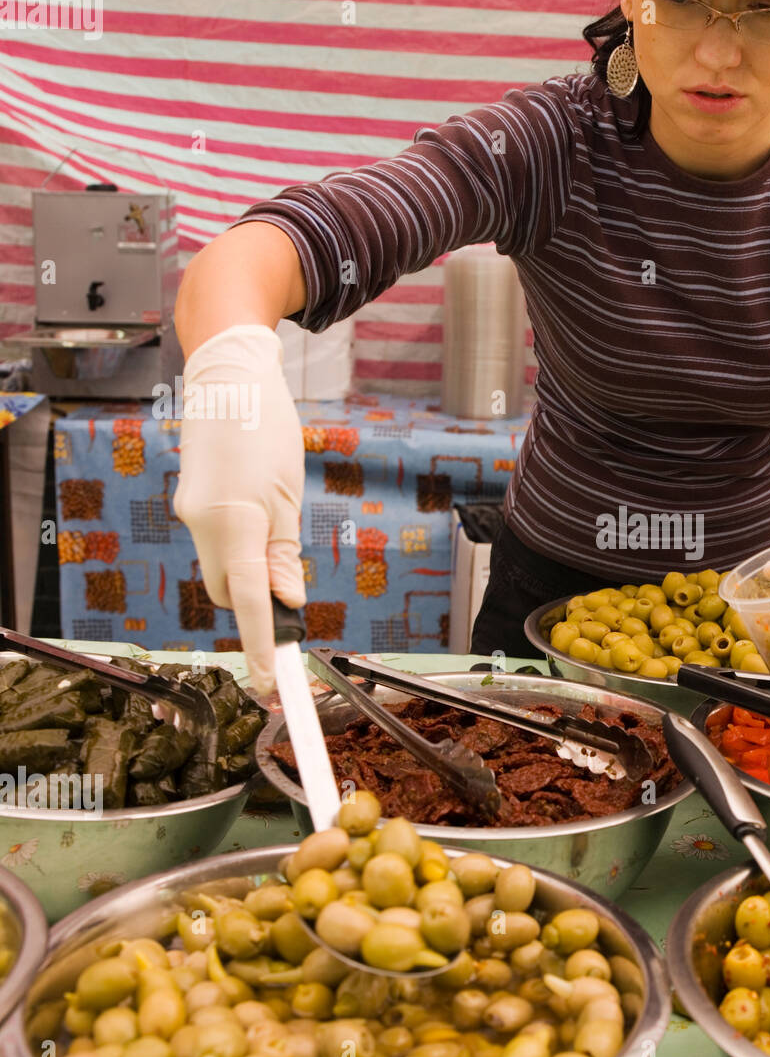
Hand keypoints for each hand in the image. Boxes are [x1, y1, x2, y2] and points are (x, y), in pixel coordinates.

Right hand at [173, 325, 305, 695]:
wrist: (226, 374)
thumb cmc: (265, 427)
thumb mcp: (288, 493)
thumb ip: (284, 552)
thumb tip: (286, 602)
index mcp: (233, 521)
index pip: (248, 600)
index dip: (261, 643)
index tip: (269, 682)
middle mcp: (201, 523)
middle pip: (231, 590)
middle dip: (259, 600)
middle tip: (293, 593)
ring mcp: (190, 513)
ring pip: (223, 567)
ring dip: (250, 568)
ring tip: (276, 521)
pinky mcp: (190, 503)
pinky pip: (217, 542)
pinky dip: (240, 544)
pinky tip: (256, 510)